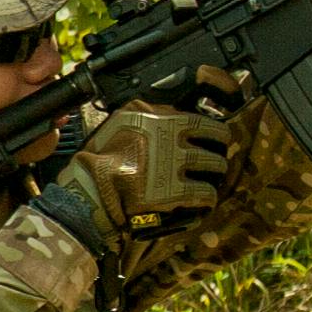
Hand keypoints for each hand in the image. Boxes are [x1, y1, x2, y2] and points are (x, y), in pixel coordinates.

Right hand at [58, 85, 235, 243]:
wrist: (90, 191)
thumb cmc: (98, 159)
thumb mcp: (119, 122)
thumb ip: (145, 115)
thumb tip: (165, 113)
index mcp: (156, 116)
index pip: (197, 112)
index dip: (213, 118)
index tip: (217, 125)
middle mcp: (171, 135)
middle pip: (213, 134)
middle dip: (221, 142)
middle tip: (221, 148)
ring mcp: (176, 163)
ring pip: (214, 163)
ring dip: (217, 169)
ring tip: (216, 174)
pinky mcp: (177, 191)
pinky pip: (205, 192)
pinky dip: (208, 196)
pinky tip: (206, 199)